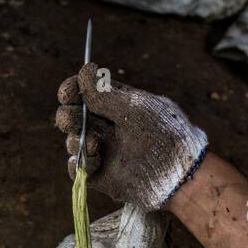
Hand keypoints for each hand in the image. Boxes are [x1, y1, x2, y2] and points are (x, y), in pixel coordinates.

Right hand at [54, 62, 207, 210]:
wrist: (180, 177)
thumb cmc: (166, 136)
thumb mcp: (137, 109)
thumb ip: (107, 94)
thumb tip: (85, 70)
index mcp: (117, 105)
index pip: (85, 93)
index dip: (72, 91)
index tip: (67, 93)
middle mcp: (108, 127)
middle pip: (73, 116)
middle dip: (68, 116)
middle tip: (72, 119)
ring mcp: (103, 151)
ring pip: (73, 141)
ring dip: (77, 140)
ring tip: (95, 144)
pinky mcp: (100, 176)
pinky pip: (76, 168)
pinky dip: (80, 163)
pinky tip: (96, 160)